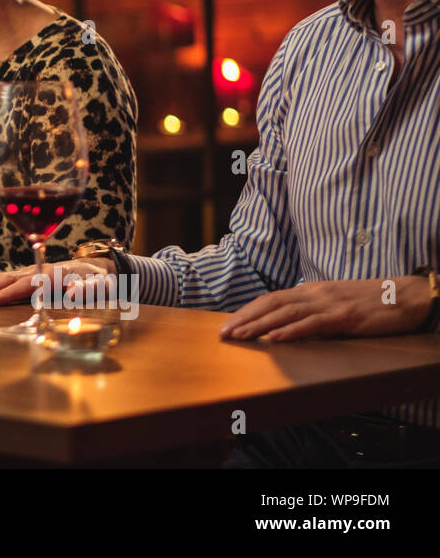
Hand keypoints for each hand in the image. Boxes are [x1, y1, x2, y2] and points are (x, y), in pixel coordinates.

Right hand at [0, 258, 114, 305]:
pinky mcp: (29, 277)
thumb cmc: (102, 281)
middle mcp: (39, 270)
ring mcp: (32, 272)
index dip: (7, 294)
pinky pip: (5, 280)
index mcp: (55, 274)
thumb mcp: (103, 286)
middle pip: (7, 278)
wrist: (102, 269)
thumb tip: (73, 294)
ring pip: (2, 277)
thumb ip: (89, 290)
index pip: (27, 284)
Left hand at [218, 277, 432, 341]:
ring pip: (287, 313)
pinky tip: (276, 338)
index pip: (270, 299)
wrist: (406, 295)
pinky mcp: (346, 316)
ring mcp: (330, 303)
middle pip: (271, 304)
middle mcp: (315, 293)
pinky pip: (314, 324)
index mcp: (310, 290)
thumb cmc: (370, 302)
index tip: (227, 324)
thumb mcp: (334, 304)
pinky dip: (293, 331)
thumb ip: (311, 312)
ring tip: (240, 336)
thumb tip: (287, 327)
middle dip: (244, 319)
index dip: (246, 311)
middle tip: (223, 333)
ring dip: (260, 325)